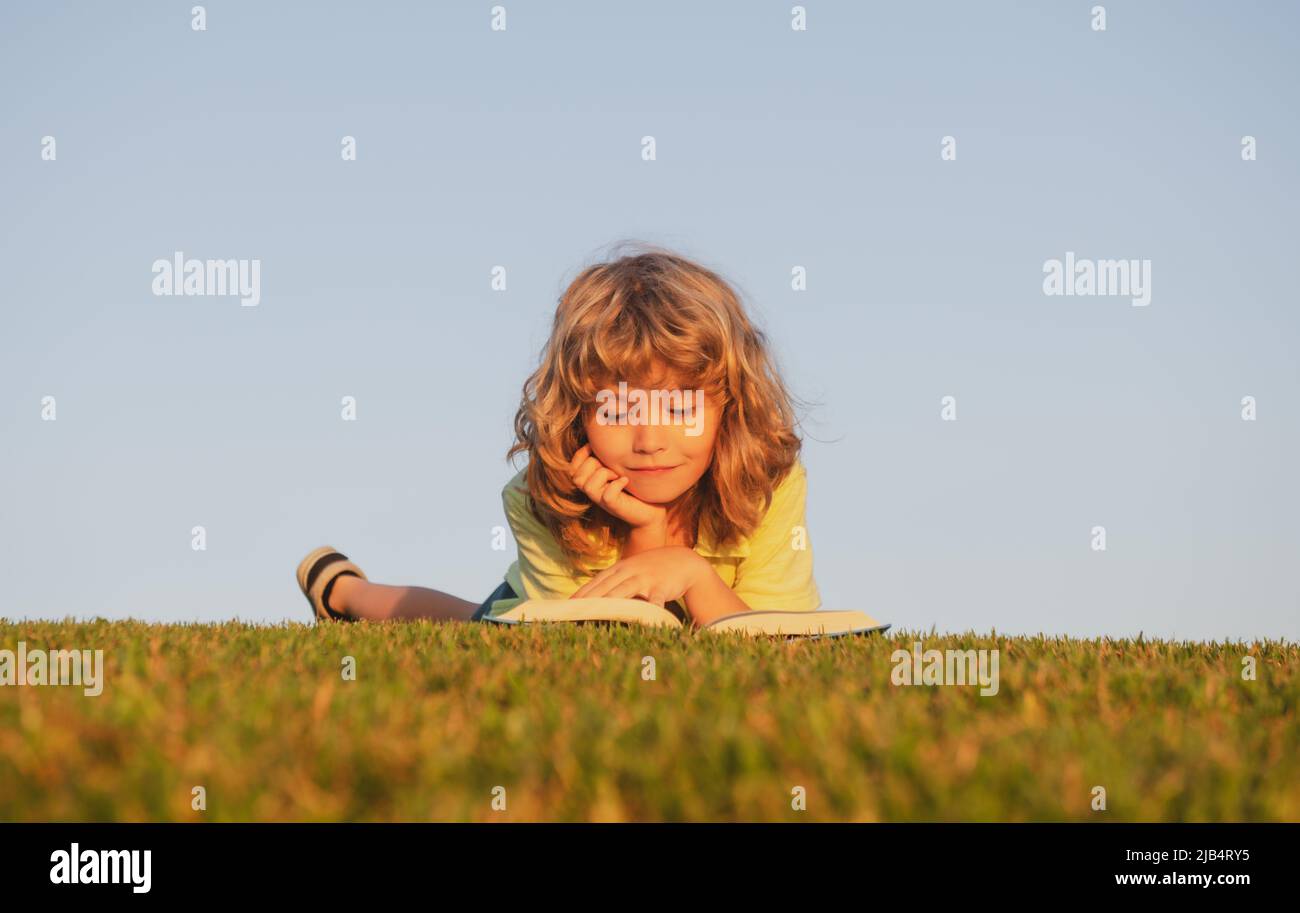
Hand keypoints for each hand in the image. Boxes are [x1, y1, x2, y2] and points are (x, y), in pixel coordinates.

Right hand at [568, 444, 666, 529]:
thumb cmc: (635, 486)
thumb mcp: (618, 466)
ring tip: (617, 474)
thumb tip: (599, 437)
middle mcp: (594, 492)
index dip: (580, 455)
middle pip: (577, 475)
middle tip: (612, 465)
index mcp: (591, 481)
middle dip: (593, 463)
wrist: (653, 510)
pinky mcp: (614, 507)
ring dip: (603, 474)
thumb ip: (606, 456)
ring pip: (587, 485)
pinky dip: (616, 485)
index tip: (594, 446)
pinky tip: (626, 480)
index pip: (572, 468)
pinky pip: (607, 495)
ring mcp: (602, 501)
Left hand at [570, 547, 707, 606]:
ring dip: (610, 602)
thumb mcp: (630, 571)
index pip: (596, 582)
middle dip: (589, 601)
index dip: (581, 594)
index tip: (565, 607)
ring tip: (595, 615)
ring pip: (624, 591)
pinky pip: (655, 598)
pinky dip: (650, 607)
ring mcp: (645, 578)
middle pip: (605, 588)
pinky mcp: (662, 586)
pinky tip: (644, 618)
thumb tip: (590, 598)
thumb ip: (613, 582)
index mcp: (619, 569)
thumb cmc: (651, 570)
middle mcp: (629, 571)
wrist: (683, 560)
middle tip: (573, 614)